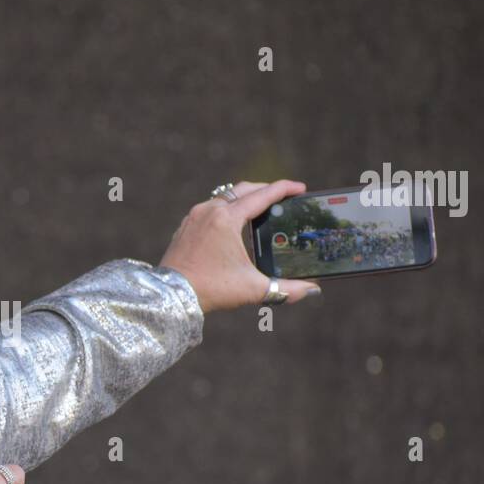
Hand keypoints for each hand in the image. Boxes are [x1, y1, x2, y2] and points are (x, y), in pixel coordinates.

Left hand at [158, 180, 321, 313]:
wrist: (171, 295)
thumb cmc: (211, 290)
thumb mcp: (253, 289)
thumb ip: (286, 289)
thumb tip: (313, 290)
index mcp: (227, 219)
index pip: (262, 195)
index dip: (285, 189)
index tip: (301, 188)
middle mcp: (210, 210)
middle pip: (244, 190)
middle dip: (266, 190)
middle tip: (284, 196)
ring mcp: (195, 216)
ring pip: (225, 197)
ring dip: (244, 198)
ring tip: (260, 207)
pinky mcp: (186, 225)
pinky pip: (210, 207)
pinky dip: (227, 208)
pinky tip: (233, 221)